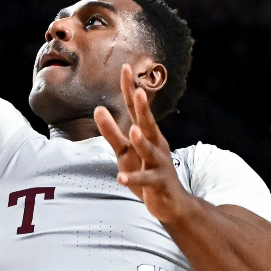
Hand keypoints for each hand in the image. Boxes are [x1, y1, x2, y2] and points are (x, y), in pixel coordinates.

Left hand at [95, 64, 195, 224]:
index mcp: (147, 134)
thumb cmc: (147, 171)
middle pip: (148, 123)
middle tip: (140, 91)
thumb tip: (97, 108)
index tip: (125, 67)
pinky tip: (121, 178)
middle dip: (144, 108)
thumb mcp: (125, 151)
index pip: (136, 108)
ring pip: (149, 151)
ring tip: (133, 132)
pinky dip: (134, 179)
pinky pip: (146, 180)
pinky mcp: (158, 182)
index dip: (130, 89)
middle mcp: (156, 145)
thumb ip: (111, 132)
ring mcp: (159, 163)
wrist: (173, 203)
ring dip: (141, 142)